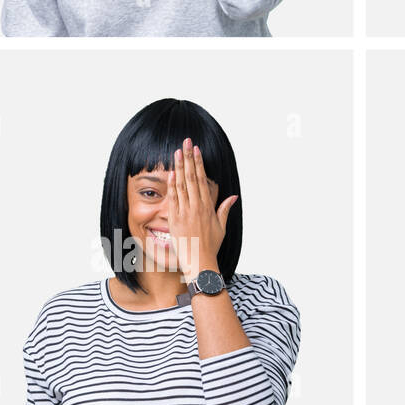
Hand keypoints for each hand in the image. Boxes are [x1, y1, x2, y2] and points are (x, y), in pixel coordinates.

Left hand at [167, 139, 237, 282]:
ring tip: (177, 152)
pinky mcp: (175, 220)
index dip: (199, 164)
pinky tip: (171, 173)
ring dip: (179, 167)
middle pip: (192, 178)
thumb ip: (224, 209)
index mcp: (207, 207)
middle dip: (189, 158)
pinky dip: (172, 186)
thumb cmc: (211, 246)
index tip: (197, 150)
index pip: (202, 180)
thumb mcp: (221, 227)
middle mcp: (196, 207)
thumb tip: (233, 197)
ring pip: (182, 185)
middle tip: (186, 143)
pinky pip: (173, 200)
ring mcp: (185, 213)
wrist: (200, 262)